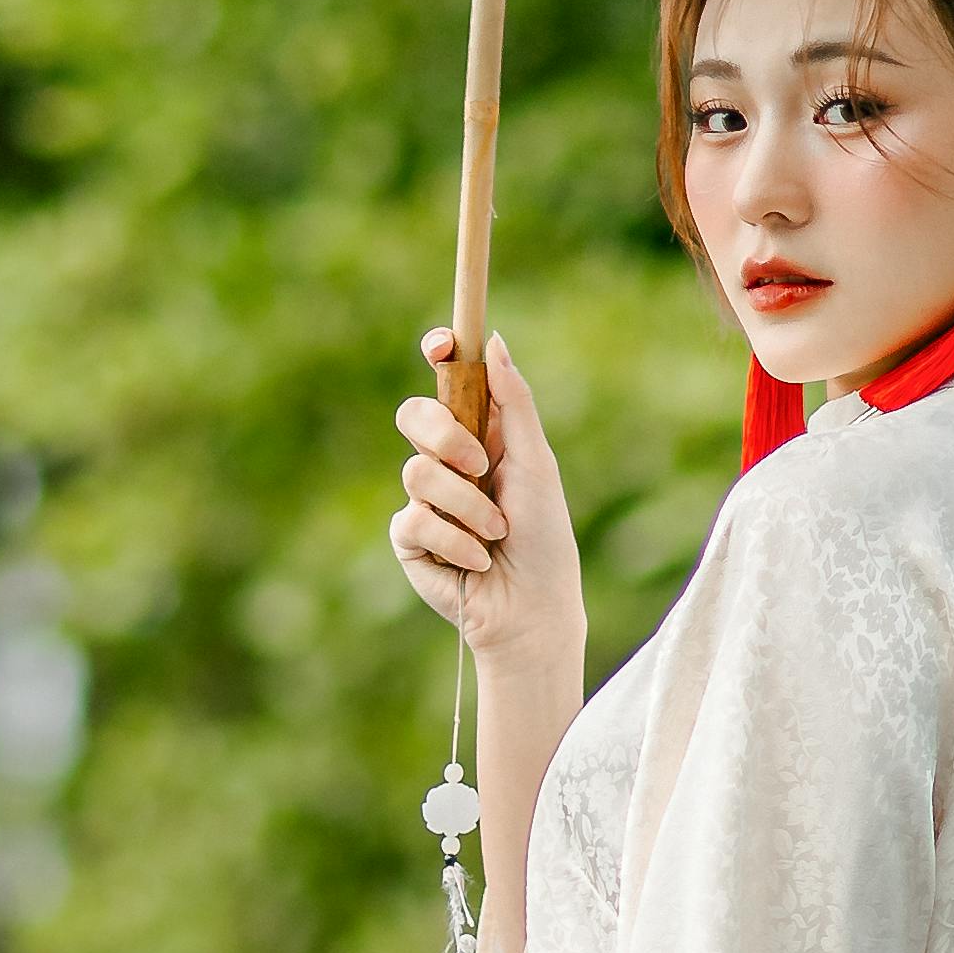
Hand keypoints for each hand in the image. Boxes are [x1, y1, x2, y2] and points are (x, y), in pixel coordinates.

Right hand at [390, 331, 582, 685]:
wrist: (532, 609)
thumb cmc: (545, 539)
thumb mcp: (535, 464)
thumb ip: (514, 404)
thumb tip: (494, 342)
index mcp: (480, 435)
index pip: (447, 383)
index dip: (439, 355)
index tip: (442, 345)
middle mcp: (448, 462)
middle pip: (414, 416)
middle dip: (446, 436)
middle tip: (480, 465)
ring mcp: (425, 500)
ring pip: (417, 471)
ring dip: (466, 505)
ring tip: (496, 532)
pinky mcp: (409, 539)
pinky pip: (414, 518)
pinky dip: (454, 540)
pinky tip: (477, 562)